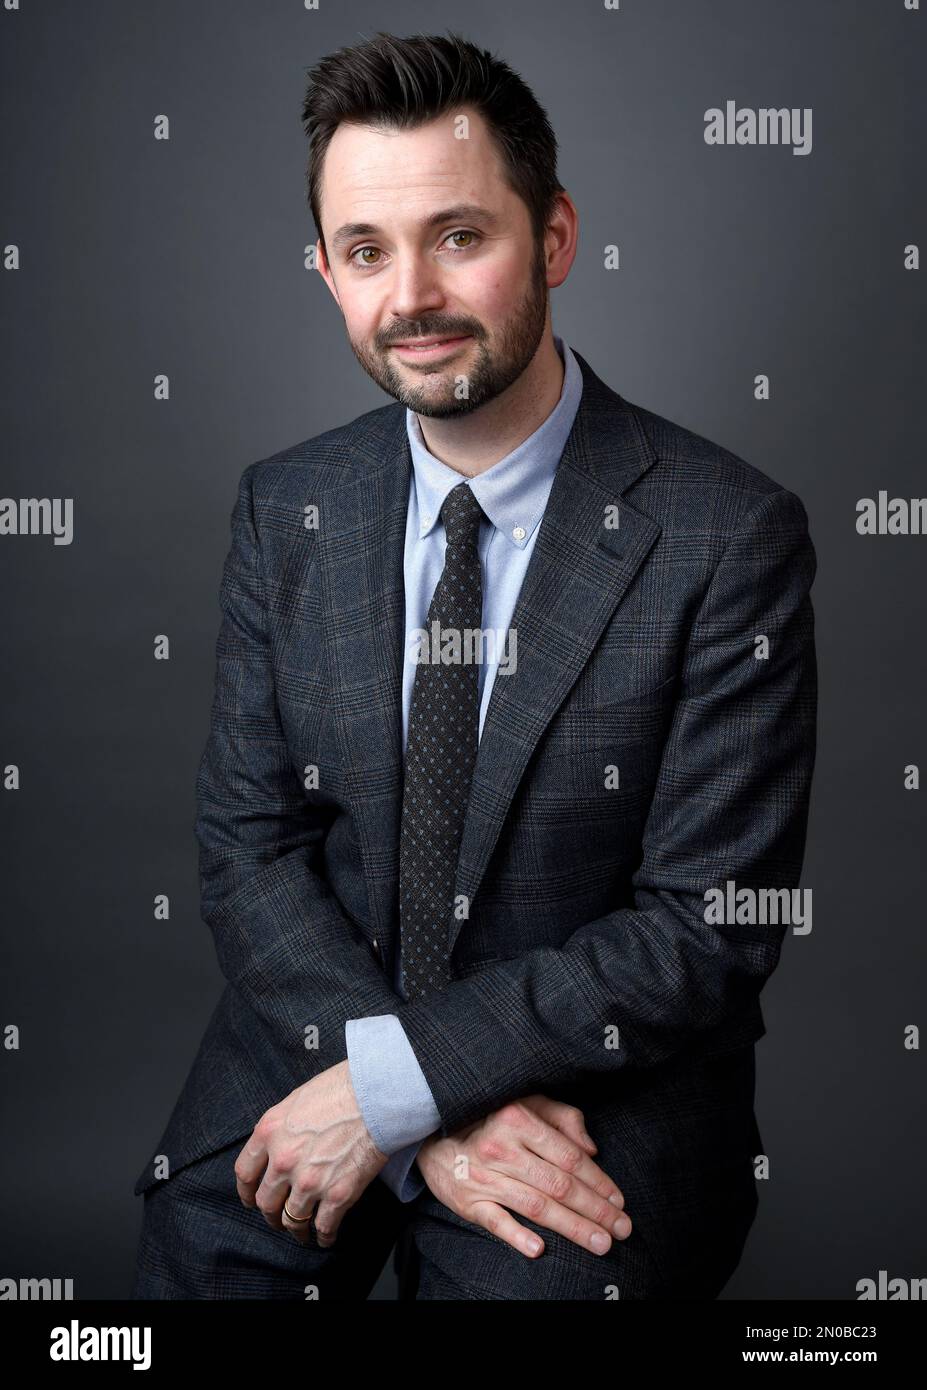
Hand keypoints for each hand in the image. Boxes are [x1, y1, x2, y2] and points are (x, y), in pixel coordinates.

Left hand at [234, 1060, 386, 1246]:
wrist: (377, 1095)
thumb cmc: (341, 1089)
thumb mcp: (296, 1100)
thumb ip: (281, 1128)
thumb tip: (278, 1148)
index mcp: (269, 1132)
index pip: (245, 1173)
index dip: (247, 1192)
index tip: (251, 1199)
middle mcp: (283, 1160)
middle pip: (266, 1202)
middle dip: (271, 1215)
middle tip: (278, 1218)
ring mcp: (310, 1181)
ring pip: (292, 1220)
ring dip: (296, 1230)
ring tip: (301, 1233)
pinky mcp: (338, 1195)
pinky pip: (324, 1227)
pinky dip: (323, 1237)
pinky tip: (326, 1238)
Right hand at [415, 1095, 631, 1258]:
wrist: (435, 1140)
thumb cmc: (489, 1120)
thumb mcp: (526, 1104)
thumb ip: (563, 1118)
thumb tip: (591, 1148)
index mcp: (518, 1119)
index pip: (569, 1157)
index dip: (599, 1181)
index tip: (619, 1200)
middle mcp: (502, 1148)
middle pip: (558, 1185)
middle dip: (595, 1210)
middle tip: (620, 1229)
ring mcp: (484, 1177)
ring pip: (537, 1206)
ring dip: (572, 1227)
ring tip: (600, 1243)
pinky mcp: (469, 1202)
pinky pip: (496, 1222)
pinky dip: (517, 1236)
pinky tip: (539, 1249)